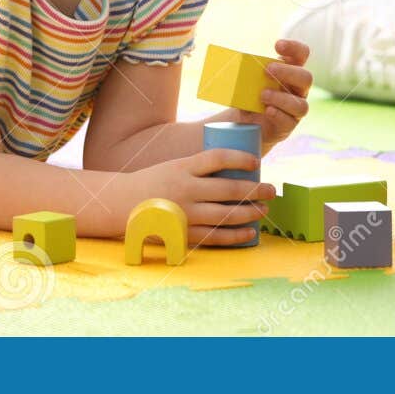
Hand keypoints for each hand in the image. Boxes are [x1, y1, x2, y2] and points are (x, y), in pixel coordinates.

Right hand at [136, 148, 276, 247]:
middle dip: (256, 190)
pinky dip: (236, 235)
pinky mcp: (182, 234)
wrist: (122, 204)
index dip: (240, 158)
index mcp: (183, 167)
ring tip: (264, 209)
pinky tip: (250, 232)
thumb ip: (202, 168)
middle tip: (271, 190)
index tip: (256, 162)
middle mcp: (185, 189)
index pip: (218, 158)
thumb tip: (239, 168)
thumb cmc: (156, 181)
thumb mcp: (176, 165)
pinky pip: (215, 236)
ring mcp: (184, 214)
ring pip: (226, 214)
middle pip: (229, 189)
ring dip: (251, 213)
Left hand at [209, 38, 312, 151]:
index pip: (302, 55)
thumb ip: (245, 76)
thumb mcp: (247, 84)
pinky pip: (289, 121)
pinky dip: (278, 114)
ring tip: (262, 95)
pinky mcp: (288, 126)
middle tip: (267, 70)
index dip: (294, 48)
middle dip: (287, 72)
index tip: (277, 45)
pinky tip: (266, 110)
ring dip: (281, 98)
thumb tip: (234, 69)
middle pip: (306, 78)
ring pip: (301, 104)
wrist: (247, 124)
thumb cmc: (250, 97)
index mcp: (291, 72)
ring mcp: (296, 109)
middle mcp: (298, 90)